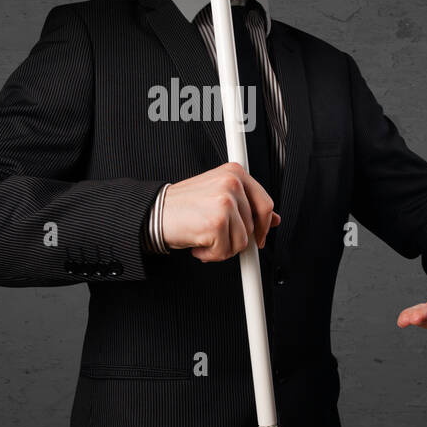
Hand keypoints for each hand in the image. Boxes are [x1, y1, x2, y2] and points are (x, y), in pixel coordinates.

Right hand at [161, 162, 280, 261]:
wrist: (153, 213)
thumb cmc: (182, 206)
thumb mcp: (217, 197)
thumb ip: (246, 206)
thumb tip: (273, 219)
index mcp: (234, 172)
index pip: (265, 203)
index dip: (263, 225)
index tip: (259, 236)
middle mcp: (232, 183)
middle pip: (254, 226)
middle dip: (236, 238)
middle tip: (217, 236)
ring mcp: (225, 202)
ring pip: (241, 242)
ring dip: (222, 247)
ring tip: (204, 236)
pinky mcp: (217, 222)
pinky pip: (225, 252)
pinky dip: (210, 254)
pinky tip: (198, 243)